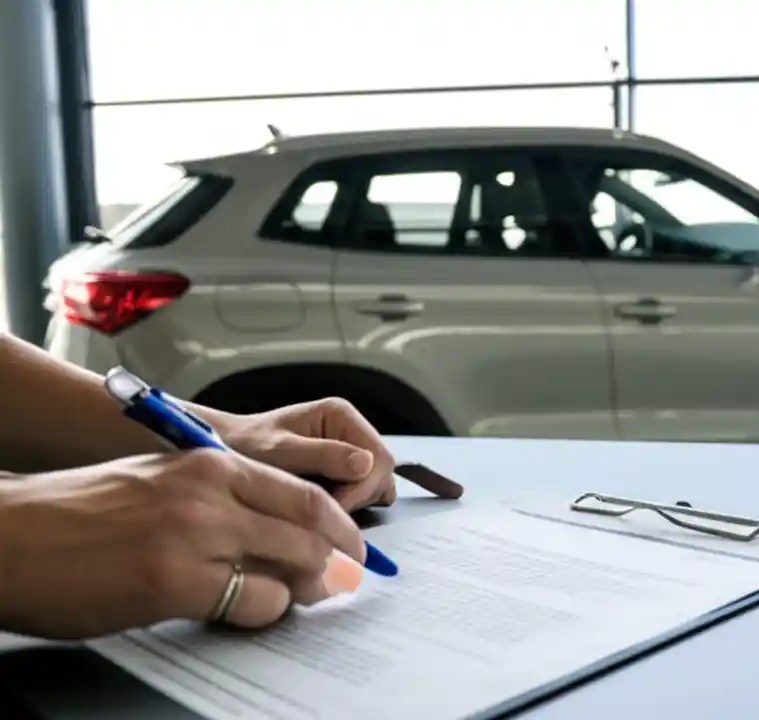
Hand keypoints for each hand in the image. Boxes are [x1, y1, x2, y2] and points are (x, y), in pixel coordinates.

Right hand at [0, 451, 365, 639]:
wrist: (10, 538)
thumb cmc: (76, 513)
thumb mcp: (157, 480)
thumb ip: (215, 496)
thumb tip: (268, 526)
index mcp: (208, 463)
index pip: (300, 491)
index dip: (336, 524)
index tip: (350, 543)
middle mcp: (209, 494)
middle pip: (308, 526)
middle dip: (339, 557)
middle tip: (350, 577)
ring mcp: (195, 537)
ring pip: (292, 562)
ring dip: (311, 585)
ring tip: (313, 595)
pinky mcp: (174, 583)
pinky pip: (253, 601)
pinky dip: (268, 610)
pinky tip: (258, 610)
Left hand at [208, 399, 396, 511]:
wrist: (217, 455)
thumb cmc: (242, 449)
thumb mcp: (278, 452)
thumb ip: (322, 455)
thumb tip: (367, 464)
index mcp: (342, 415)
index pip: (380, 459)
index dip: (362, 489)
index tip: (330, 509)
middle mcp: (351, 429)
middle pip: (382, 473)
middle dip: (358, 497)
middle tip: (320, 513)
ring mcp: (349, 451)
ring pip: (376, 486)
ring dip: (354, 503)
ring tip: (316, 510)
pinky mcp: (343, 471)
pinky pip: (363, 493)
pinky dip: (350, 505)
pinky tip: (322, 510)